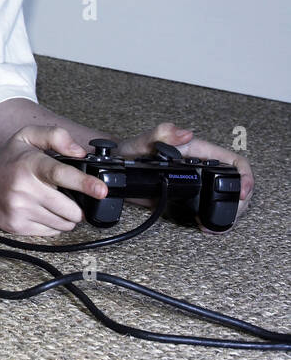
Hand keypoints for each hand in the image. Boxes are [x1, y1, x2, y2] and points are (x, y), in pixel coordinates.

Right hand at [0, 125, 105, 236]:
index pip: (60, 173)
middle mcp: (24, 188)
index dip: (84, 183)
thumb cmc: (4, 160)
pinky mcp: (17, 227)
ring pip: (64, 224)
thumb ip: (55, 136)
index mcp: (29, 163)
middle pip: (70, 208)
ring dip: (65, 216)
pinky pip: (50, 232)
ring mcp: (20, 209)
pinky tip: (39, 211)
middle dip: (76, 205)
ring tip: (51, 203)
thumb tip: (79, 152)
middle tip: (66, 196)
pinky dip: (52, 224)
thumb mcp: (26, 137)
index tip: (101, 190)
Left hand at [119, 121, 252, 228]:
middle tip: (231, 216)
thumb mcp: (143, 141)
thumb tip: (184, 133)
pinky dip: (212, 220)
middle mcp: (201, 167)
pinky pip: (208, 209)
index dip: (245, 176)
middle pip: (236, 183)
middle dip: (239, 202)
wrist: (115, 168)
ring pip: (225, 198)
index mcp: (198, 151)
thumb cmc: (129, 150)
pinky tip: (205, 226)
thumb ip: (161, 135)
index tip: (243, 192)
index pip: (234, 161)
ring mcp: (196, 183)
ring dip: (228, 214)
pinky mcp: (187, 198)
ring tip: (214, 226)